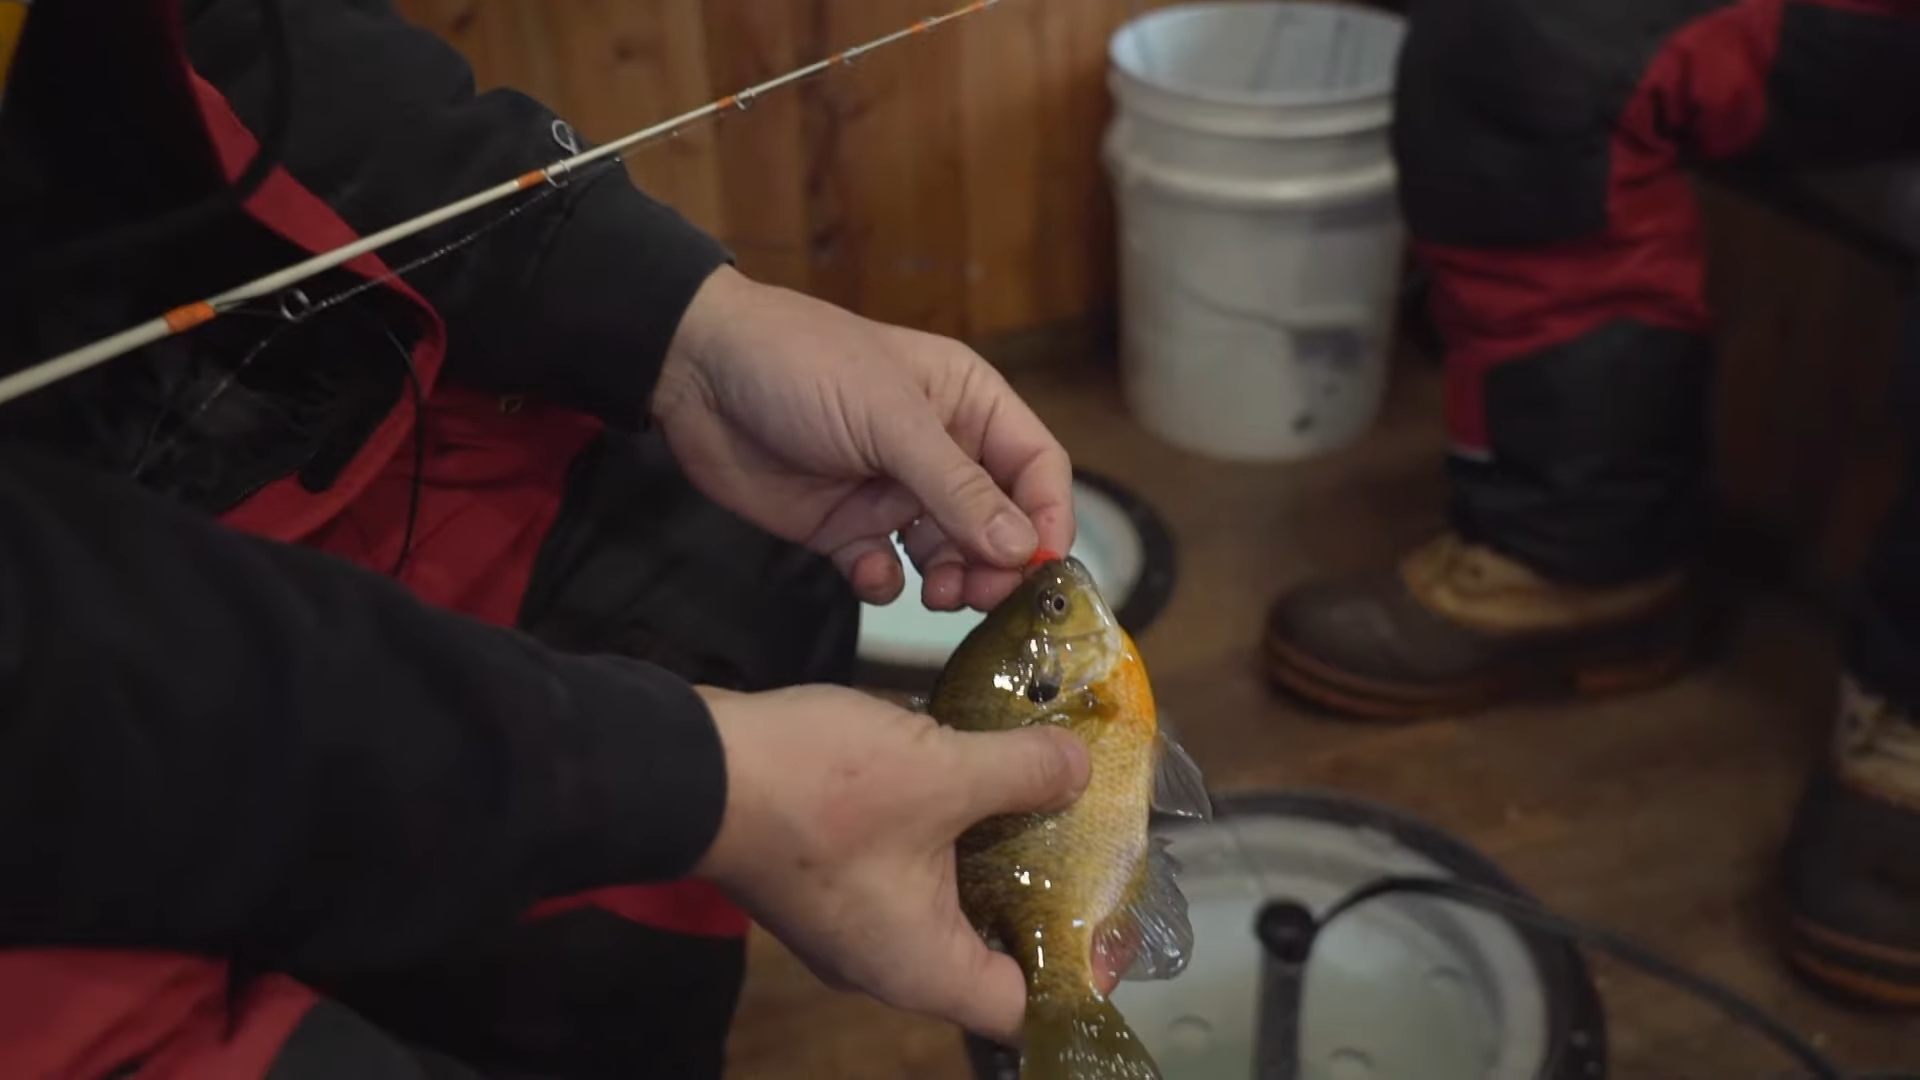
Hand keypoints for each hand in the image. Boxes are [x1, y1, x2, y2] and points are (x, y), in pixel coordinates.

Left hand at [655, 266, 1074, 611]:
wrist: (696, 372)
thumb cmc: (802, 365)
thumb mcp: (890, 420)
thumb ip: (957, 488)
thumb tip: (1024, 548)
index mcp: (968, 404)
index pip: (1037, 468)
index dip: (1049, 519)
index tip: (1044, 568)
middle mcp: (939, 451)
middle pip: (999, 524)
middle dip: (998, 564)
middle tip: (982, 594)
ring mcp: (891, 492)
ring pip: (947, 556)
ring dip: (949, 581)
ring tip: (934, 593)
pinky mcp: (843, 527)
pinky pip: (884, 571)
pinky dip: (884, 583)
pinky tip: (868, 574)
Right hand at [690, 684, 1092, 1043]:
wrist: (691, 768)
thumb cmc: (821, 793)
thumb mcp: (943, 773)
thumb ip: (1024, 774)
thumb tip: (1080, 768)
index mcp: (924, 968)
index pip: (1027, 1004)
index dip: (1082, 965)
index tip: (1116, 914)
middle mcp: (888, 962)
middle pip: (991, 951)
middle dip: (1044, 894)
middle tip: (1090, 839)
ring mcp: (851, 922)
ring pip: (946, 903)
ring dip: (992, 853)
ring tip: (1042, 798)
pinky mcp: (825, 879)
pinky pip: (906, 871)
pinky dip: (945, 834)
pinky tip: (970, 776)